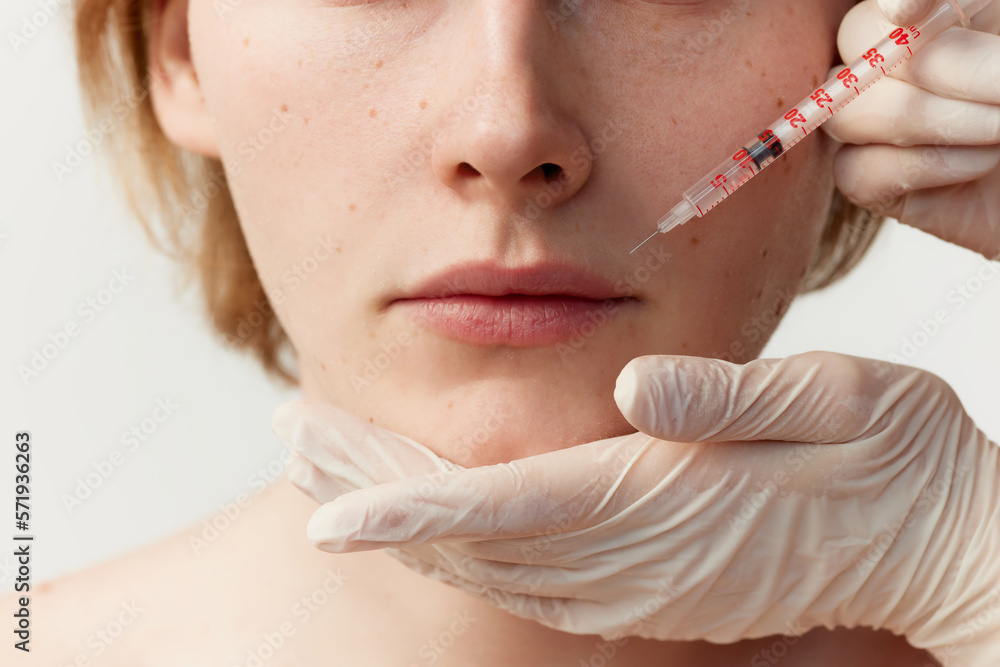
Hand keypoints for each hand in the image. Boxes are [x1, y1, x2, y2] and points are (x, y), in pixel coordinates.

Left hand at [273, 352, 999, 665]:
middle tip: (296, 446)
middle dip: (374, 497)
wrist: (934, 540)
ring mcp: (633, 584)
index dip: (408, 510)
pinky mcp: (644, 587)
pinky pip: (528, 576)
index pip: (506, 511)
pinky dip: (459, 544)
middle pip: (472, 541)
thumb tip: (638, 388)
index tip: (321, 509)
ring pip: (488, 566)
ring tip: (334, 470)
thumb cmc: (892, 459)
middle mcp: (631, 557)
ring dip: (403, 521)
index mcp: (662, 500)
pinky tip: (424, 517)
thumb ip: (731, 401)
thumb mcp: (835, 402)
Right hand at [822, 0, 999, 259]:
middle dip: (929, 66)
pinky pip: (855, 171)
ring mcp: (887, 125)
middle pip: (856, 43)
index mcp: (949, 14)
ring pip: (847, 113)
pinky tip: (978, 165)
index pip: (890, 1)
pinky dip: (920, 167)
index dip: (895, 0)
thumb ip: (973, 48)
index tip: (912, 11)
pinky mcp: (881, 184)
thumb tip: (913, 38)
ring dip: (930, 121)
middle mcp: (906, 62)